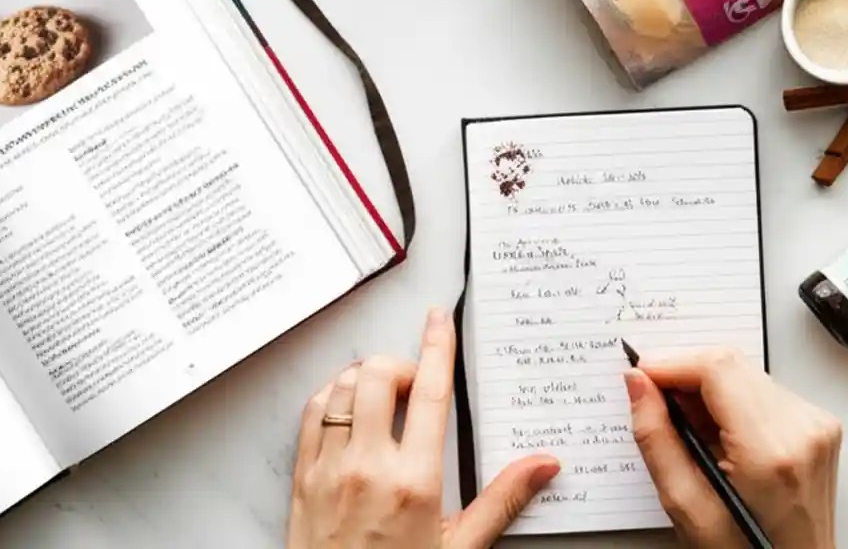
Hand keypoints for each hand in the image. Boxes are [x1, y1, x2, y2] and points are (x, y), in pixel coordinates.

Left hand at [286, 309, 560, 548]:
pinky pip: (313, 413)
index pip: (431, 395)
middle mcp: (369, 466)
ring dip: (366, 378)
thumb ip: (502, 499)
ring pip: (342, 388)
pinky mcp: (303, 477)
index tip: (439, 320)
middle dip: (401, 365)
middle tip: (417, 385)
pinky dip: (332, 397)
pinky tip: (350, 411)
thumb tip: (544, 465)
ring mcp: (330, 468)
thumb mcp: (460, 548)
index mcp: (416, 481)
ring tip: (386, 396)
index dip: (437, 347)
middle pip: (380, 376)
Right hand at [625, 348, 841, 548]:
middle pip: (730, 363)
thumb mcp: (686, 507)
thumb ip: (656, 438)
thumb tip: (638, 385)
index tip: (642, 377)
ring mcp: (817, 424)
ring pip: (744, 373)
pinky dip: (729, 402)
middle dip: (685, 376)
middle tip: (660, 409)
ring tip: (692, 434)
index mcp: (771, 450)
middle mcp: (803, 429)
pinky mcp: (818, 424)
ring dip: (707, 391)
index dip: (671, 363)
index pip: (717, 367)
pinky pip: (761, 389)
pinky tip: (719, 436)